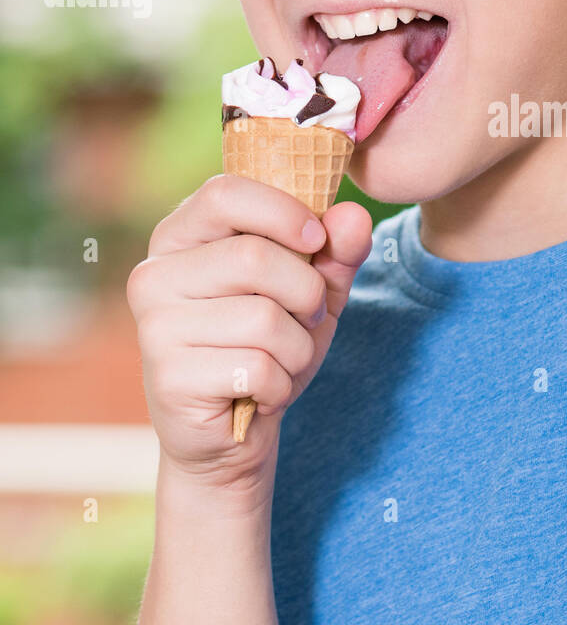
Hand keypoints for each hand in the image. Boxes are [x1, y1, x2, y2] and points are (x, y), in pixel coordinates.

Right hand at [127, 174, 370, 492]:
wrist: (235, 432)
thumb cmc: (269, 345)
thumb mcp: (313, 292)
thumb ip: (337, 252)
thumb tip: (354, 217)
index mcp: (181, 236)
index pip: (223, 193)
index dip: (281, 211)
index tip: (316, 239)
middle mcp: (154, 274)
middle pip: (254, 257)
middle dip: (305, 293)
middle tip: (306, 320)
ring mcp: (155, 326)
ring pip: (262, 318)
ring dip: (297, 348)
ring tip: (280, 361)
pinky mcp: (169, 377)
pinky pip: (256, 368)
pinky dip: (280, 384)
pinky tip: (260, 393)